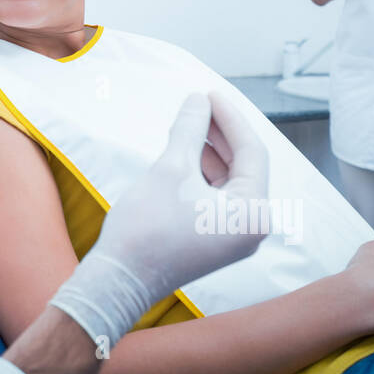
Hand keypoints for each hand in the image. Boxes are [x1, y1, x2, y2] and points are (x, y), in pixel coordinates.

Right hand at [48, 90, 268, 345]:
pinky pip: (218, 198)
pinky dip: (204, 174)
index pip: (252, 152)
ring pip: (230, 181)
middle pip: (244, 166)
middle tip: (200, 104)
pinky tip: (185, 154)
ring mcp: (235, 238)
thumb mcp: (171, 167)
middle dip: (221, 133)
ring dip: (211, 152)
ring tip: (190, 124)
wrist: (119, 279)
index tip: (208, 94)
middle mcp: (252, 228)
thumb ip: (190, 129)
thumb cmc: (147, 226)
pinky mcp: (216, 242)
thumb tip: (198, 99)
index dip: (230, 118)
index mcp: (253, 213)